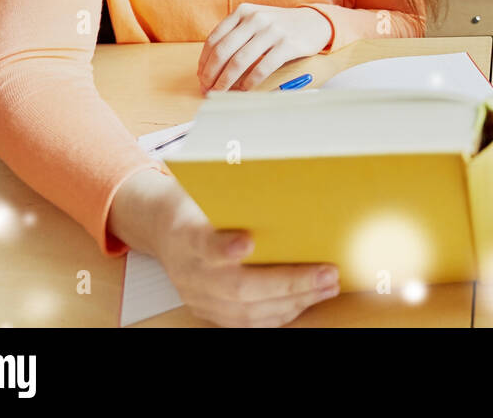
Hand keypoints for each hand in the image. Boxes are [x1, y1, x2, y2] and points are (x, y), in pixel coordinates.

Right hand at [114, 172, 339, 326]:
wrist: (163, 228)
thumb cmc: (196, 202)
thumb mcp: (206, 186)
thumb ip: (235, 187)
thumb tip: (284, 170)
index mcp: (185, 234)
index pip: (202, 243)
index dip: (223, 247)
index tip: (248, 241)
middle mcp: (189, 272)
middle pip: (238, 288)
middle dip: (289, 283)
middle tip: (327, 272)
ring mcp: (198, 297)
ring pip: (248, 311)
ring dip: (295, 301)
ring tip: (329, 285)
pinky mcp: (209, 311)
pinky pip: (248, 322)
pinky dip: (282, 312)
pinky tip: (309, 299)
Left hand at [197, 3, 332, 92]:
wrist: (314, 22)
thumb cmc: (280, 26)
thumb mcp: (256, 20)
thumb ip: (236, 34)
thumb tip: (211, 66)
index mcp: (243, 11)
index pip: (214, 39)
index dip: (204, 61)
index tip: (201, 77)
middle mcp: (256, 19)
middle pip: (223, 51)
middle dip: (211, 74)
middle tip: (207, 89)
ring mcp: (272, 31)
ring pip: (240, 61)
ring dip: (226, 81)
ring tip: (221, 92)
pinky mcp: (288, 45)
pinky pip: (262, 68)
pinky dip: (249, 82)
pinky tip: (244, 90)